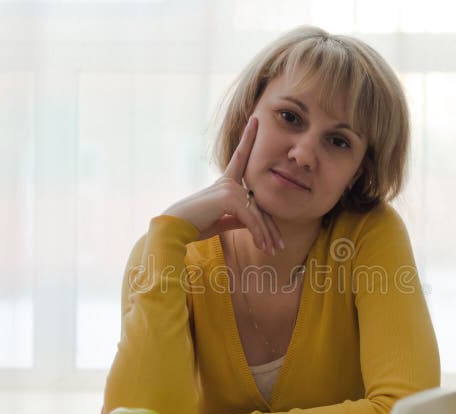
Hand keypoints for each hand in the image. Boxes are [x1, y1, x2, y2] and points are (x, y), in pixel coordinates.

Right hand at [163, 116, 282, 255]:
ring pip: (257, 214)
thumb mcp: (221, 220)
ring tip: (273, 251)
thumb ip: (237, 218)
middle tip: (279, 246)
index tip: (254, 120)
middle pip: (258, 204)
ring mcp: (229, 187)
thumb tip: (252, 223)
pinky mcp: (228, 198)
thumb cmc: (195, 225)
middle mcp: (229, 181)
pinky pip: (251, 218)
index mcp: (226, 182)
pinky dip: (259, 234)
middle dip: (270, 228)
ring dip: (266, 236)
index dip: (248, 138)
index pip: (241, 157)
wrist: (176, 229)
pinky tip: (263, 247)